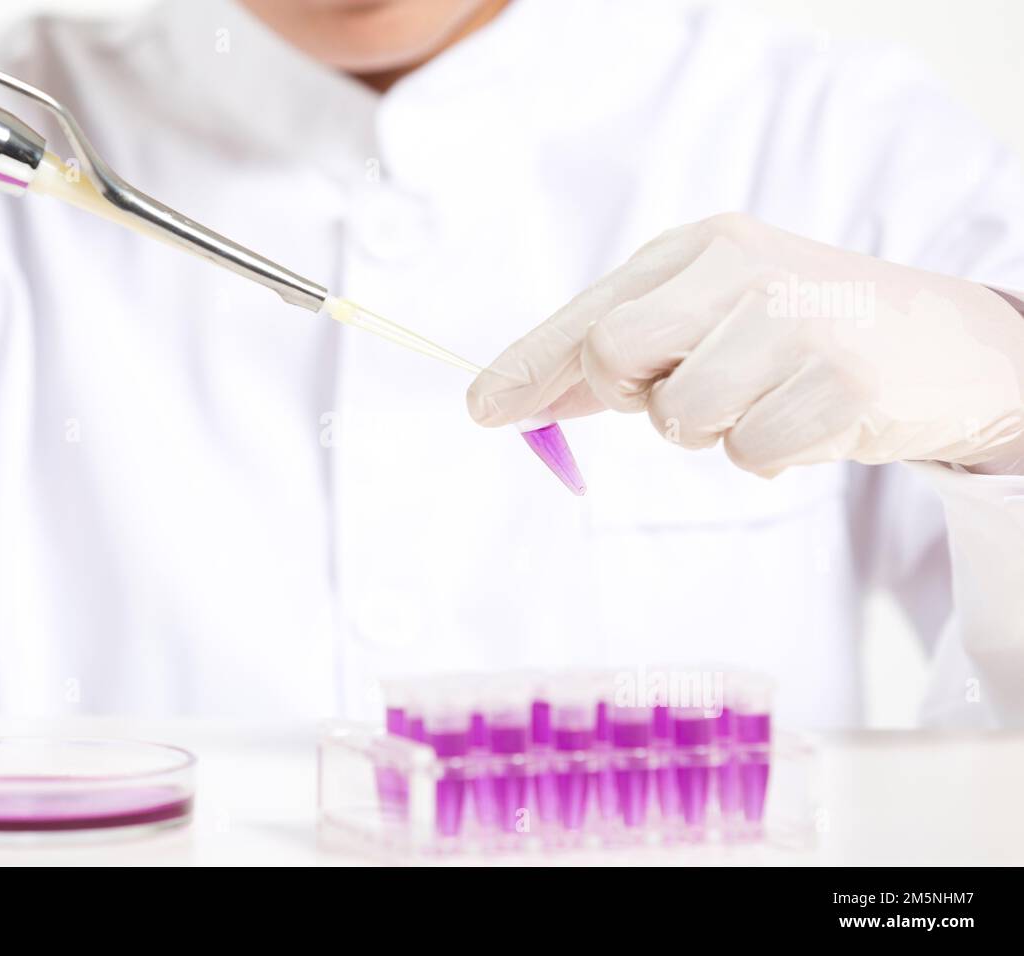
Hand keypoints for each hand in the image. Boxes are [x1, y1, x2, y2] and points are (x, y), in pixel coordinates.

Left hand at [468, 213, 1023, 476]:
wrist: (942, 342)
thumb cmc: (799, 331)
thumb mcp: (707, 317)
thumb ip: (612, 359)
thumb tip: (511, 403)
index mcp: (701, 248)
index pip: (589, 314)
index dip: (528, 366)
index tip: (483, 409)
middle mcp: (742, 270)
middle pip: (611, 357)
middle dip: (633, 396)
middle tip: (683, 389)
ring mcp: (795, 322)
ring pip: (680, 420)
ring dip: (711, 430)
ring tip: (763, 399)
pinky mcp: (841, 384)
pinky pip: (750, 453)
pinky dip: (769, 453)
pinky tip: (808, 417)